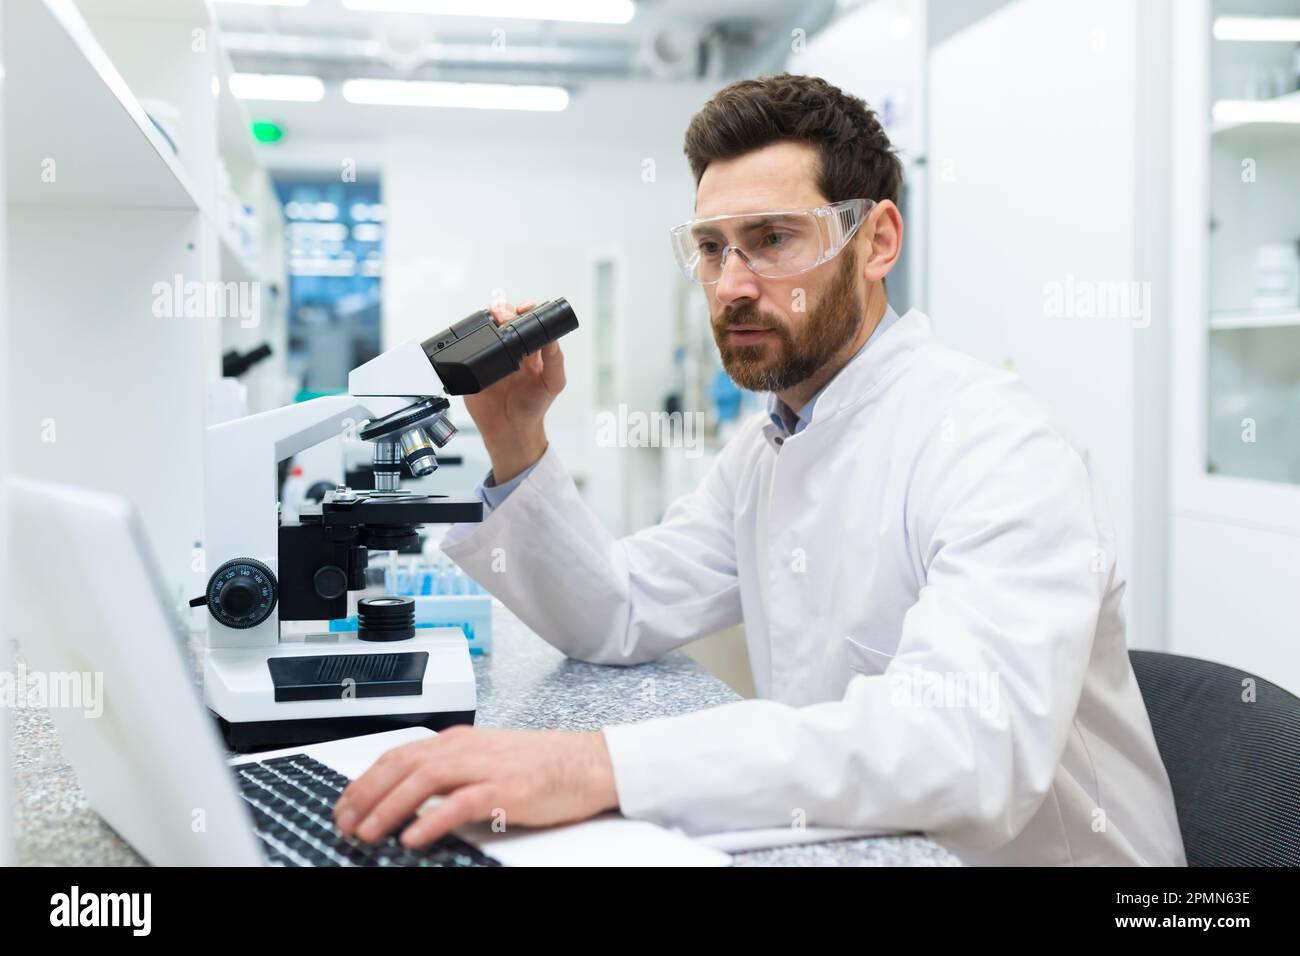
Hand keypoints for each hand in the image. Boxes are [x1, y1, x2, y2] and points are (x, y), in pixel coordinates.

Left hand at [332, 726, 619, 847]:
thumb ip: (451, 771)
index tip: (344, 806)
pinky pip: (460, 803)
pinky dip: (431, 819)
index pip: (398, 755)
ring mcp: (487, 766)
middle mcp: (468, 748)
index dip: (364, 781)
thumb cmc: (543, 763)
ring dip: (388, 807)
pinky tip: (414, 836)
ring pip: (423, 780)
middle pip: (402, 764)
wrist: (590, 761)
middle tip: (344, 823)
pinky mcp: (507, 789)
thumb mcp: (488, 759)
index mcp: (459, 740)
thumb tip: (408, 795)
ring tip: (368, 832)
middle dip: (365, 794)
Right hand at [462, 299, 566, 483]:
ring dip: (487, 319)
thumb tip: (553, 337)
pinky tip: (476, 336)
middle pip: (504, 319)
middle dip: (504, 310)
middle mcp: (511, 350)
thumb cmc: (533, 408)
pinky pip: (468, 347)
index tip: (524, 308)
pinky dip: (470, 338)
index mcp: (531, 350)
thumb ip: (555, 360)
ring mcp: (491, 357)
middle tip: (503, 315)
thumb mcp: (553, 383)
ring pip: (486, 328)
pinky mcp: (474, 367)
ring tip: (492, 319)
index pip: (528, 322)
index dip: (526, 310)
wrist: (509, 430)